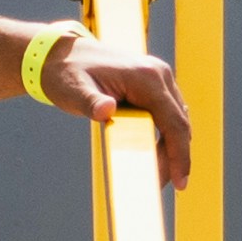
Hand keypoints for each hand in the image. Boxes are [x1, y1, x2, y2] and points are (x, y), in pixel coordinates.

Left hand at [55, 42, 196, 186]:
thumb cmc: (66, 74)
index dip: (180, 155)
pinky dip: (166, 136)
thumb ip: (90, 103)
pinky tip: (155, 156)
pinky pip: (167, 115)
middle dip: (176, 158)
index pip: (174, 122)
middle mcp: (159, 74)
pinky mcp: (153, 84)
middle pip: (180, 124)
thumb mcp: (73, 91)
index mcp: (146, 77)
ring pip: (176, 120)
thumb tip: (106, 110)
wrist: (61, 54)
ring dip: (172, 148)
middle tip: (160, 186)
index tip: (181, 182)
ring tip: (157, 176)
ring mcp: (158, 78)